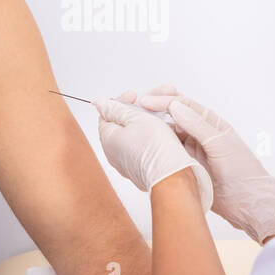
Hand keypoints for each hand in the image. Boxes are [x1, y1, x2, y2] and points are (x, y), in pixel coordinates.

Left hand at [93, 91, 212, 216]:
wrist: (173, 178)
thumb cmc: (155, 150)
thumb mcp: (137, 118)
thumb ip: (117, 109)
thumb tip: (101, 104)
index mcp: (108, 139)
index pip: (106, 114)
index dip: (121, 101)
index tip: (135, 96)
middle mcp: (115, 153)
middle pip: (122, 124)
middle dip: (138, 111)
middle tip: (152, 105)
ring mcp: (129, 163)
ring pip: (136, 135)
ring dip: (149, 123)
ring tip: (163, 117)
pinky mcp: (143, 169)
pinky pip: (146, 148)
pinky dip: (154, 137)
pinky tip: (167, 132)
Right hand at [138, 84, 274, 244]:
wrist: (249, 204)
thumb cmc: (243, 172)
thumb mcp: (220, 144)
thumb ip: (197, 125)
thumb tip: (173, 106)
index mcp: (209, 122)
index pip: (182, 104)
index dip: (162, 100)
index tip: (144, 101)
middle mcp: (198, 134)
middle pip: (170, 116)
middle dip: (151, 110)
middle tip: (132, 108)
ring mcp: (190, 151)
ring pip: (165, 135)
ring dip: (150, 130)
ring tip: (132, 127)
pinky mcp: (184, 167)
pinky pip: (165, 154)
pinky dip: (153, 150)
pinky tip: (141, 149)